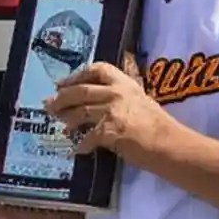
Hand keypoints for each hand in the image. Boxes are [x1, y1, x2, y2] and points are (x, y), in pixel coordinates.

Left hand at [44, 61, 173, 161]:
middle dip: (61, 98)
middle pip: (80, 91)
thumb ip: (120, 95)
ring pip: (79, 112)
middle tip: (49, 105)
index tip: (63, 83)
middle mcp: (116, 92)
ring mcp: (111, 110)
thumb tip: (96, 100)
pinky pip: (87, 137)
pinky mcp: (108, 130)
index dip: (76, 76)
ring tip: (61, 126)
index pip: (96, 70)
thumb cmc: (158, 124)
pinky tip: (77, 149)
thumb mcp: (139, 99)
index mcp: (124, 82)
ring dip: (66, 119)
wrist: (169, 144)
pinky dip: (81, 144)